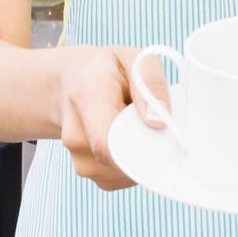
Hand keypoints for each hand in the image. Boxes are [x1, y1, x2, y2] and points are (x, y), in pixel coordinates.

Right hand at [60, 46, 170, 190]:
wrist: (72, 82)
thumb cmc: (108, 69)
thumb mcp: (134, 59)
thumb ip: (150, 83)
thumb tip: (158, 122)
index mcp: (86, 97)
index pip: (107, 143)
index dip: (140, 151)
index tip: (165, 140)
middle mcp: (75, 135)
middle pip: (121, 161)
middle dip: (149, 148)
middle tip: (156, 121)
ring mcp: (79, 158)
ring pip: (125, 173)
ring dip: (142, 154)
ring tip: (135, 124)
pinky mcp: (89, 172)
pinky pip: (122, 178)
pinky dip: (133, 162)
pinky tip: (127, 137)